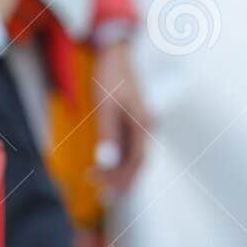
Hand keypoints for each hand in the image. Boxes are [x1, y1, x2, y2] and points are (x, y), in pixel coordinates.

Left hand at [91, 38, 149, 197]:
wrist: (114, 52)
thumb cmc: (110, 77)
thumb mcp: (106, 106)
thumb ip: (108, 135)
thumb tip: (107, 162)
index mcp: (143, 123)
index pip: (138, 160)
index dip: (123, 178)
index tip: (105, 190)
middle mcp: (146, 125)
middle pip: (138, 161)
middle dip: (121, 179)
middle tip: (101, 193)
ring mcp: (140, 123)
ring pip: (133, 155)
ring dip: (119, 171)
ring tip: (100, 183)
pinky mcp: (132, 120)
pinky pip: (128, 146)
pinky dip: (118, 159)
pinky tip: (105, 165)